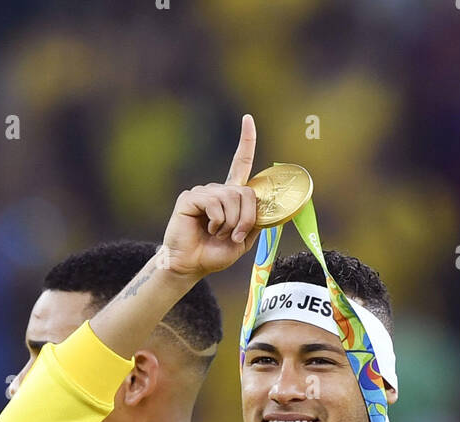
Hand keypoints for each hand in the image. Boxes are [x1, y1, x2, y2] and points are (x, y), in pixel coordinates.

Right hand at [161, 114, 260, 278]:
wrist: (191, 265)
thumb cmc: (214, 253)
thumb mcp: (243, 240)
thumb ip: (255, 222)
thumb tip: (268, 207)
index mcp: (230, 197)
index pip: (240, 164)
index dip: (246, 142)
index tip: (248, 119)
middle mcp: (217, 190)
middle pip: (245, 193)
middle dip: (247, 219)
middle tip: (236, 236)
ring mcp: (203, 192)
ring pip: (232, 199)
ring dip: (231, 223)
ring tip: (218, 234)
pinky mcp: (190, 197)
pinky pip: (215, 204)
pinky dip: (218, 222)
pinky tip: (207, 229)